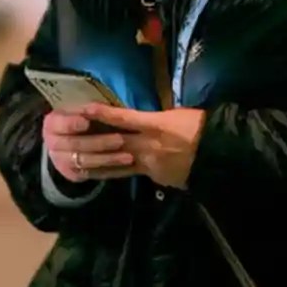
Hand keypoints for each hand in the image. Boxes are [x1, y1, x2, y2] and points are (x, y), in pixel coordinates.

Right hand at [42, 110, 133, 182]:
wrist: (70, 139)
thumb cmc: (81, 117)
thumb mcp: (81, 109)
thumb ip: (88, 109)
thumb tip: (96, 107)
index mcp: (52, 123)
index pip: (60, 124)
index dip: (72, 124)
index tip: (86, 122)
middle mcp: (52, 144)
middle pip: (74, 145)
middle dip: (98, 143)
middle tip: (120, 140)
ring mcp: (61, 161)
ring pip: (84, 162)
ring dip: (107, 159)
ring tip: (128, 157)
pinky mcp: (72, 174)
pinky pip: (91, 174)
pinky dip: (108, 170)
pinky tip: (123, 166)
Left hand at [81, 105, 206, 189]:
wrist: (216, 155)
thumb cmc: (198, 127)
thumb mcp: (176, 115)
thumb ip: (154, 118)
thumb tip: (139, 118)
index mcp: (155, 126)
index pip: (123, 119)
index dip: (102, 114)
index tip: (84, 109)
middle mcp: (148, 146)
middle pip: (115, 143)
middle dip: (92, 142)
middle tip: (70, 140)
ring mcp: (150, 165)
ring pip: (118, 165)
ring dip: (98, 165)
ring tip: (78, 166)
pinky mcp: (155, 178)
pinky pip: (133, 173)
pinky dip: (118, 172)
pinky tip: (105, 174)